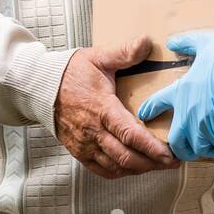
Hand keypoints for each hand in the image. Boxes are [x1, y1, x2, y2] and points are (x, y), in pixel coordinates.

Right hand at [53, 37, 181, 178]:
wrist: (41, 87)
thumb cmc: (71, 72)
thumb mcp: (99, 57)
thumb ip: (124, 52)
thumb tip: (147, 42)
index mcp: (101, 108)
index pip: (130, 134)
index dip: (152, 147)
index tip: (170, 154)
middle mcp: (93, 131)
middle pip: (126, 157)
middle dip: (153, 163)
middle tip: (172, 162)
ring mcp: (85, 144)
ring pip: (116, 166)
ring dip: (139, 169)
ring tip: (159, 165)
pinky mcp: (79, 152)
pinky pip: (102, 170)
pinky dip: (121, 172)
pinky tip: (134, 168)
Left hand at [136, 29, 213, 162]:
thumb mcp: (205, 41)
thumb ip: (187, 42)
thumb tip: (173, 41)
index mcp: (181, 92)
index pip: (157, 103)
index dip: (149, 109)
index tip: (144, 115)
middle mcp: (189, 114)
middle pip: (175, 141)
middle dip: (177, 146)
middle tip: (182, 145)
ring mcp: (206, 128)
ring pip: (197, 151)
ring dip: (204, 150)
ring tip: (210, 147)